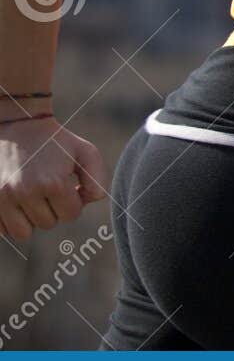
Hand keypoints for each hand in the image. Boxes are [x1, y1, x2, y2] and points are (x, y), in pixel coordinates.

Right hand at [0, 116, 107, 240]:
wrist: (17, 126)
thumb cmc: (55, 141)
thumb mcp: (85, 151)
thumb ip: (97, 178)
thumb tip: (91, 200)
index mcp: (52, 183)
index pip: (71, 215)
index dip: (74, 202)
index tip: (68, 186)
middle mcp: (25, 193)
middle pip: (48, 224)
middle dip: (52, 209)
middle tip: (48, 188)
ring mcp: (2, 198)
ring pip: (23, 233)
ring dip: (31, 219)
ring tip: (32, 197)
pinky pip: (2, 230)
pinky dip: (11, 222)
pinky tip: (16, 202)